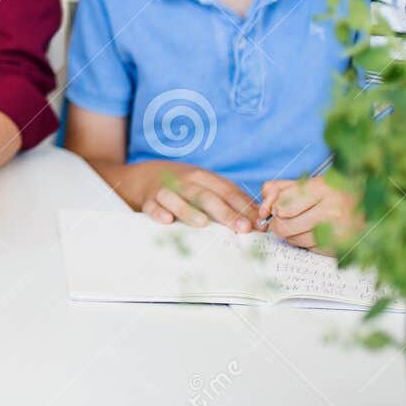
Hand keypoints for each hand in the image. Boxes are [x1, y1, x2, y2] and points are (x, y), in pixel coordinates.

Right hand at [124, 162, 259, 231]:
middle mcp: (185, 181)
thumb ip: (232, 202)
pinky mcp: (148, 200)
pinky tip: (166, 220)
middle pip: (205, 195)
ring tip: (203, 223)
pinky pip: (152, 206)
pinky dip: (158, 212)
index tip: (256, 224)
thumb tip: (260, 222)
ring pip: (177, 198)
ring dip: (189, 210)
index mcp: (204, 177)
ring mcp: (165, 190)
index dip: (242, 207)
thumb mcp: (207, 187)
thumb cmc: (185, 187)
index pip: (226, 191)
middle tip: (241, 228)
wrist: (145, 176)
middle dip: (224, 212)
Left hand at [259, 176, 362, 253]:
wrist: (367, 201)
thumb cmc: (330, 191)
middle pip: (285, 227)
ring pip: (296, 241)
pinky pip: (310, 249)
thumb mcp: (303, 182)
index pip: (281, 208)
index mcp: (321, 189)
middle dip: (280, 225)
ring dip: (293, 235)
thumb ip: (276, 190)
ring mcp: (339, 231)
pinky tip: (317, 232)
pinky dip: (308, 243)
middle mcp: (332, 210)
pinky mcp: (342, 247)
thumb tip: (262, 212)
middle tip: (287, 220)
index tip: (282, 208)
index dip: (276, 210)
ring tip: (304, 224)